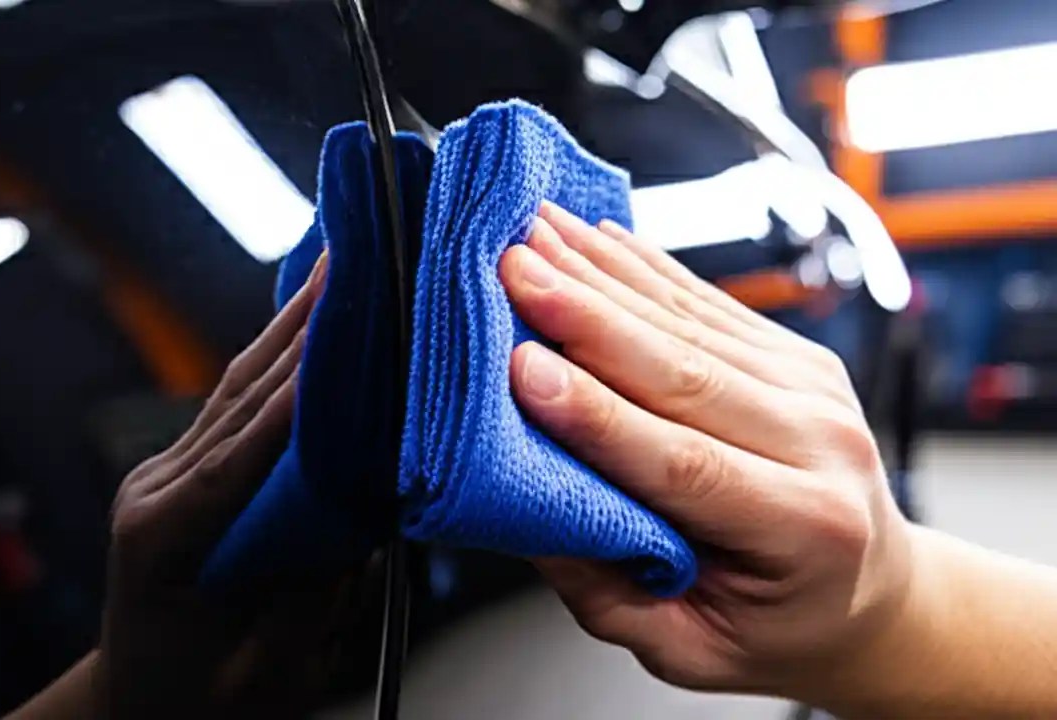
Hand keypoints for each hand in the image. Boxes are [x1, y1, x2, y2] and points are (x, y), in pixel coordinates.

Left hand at [99, 254, 354, 716]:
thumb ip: (307, 604)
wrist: (138, 705)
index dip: (295, 397)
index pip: (238, 456)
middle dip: (298, 329)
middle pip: (238, 397)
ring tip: (333, 268)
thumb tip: (365, 530)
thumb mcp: (257, 676)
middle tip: (348, 265)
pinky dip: (275, 360)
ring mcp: (162, 474)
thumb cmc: (194, 701)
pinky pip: (234, 407)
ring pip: (235, 387)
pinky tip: (306, 323)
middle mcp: (154, 490)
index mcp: (161, 538)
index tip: (338, 340)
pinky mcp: (181, 471)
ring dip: (287, 327)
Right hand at [500, 203, 914, 704]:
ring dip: (602, 273)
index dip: (597, 414)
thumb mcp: (689, 648)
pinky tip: (592, 237)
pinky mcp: (794, 354)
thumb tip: (522, 507)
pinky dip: (641, 266)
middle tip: (515, 273)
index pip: (684, 462)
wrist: (871, 592)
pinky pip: (706, 301)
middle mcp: (817, 445)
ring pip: (689, 322)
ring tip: (534, 236)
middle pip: (685, 371)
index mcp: (802, 528)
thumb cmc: (777, 626)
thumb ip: (606, 589)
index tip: (525, 369)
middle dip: (586, 317)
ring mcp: (811, 388)